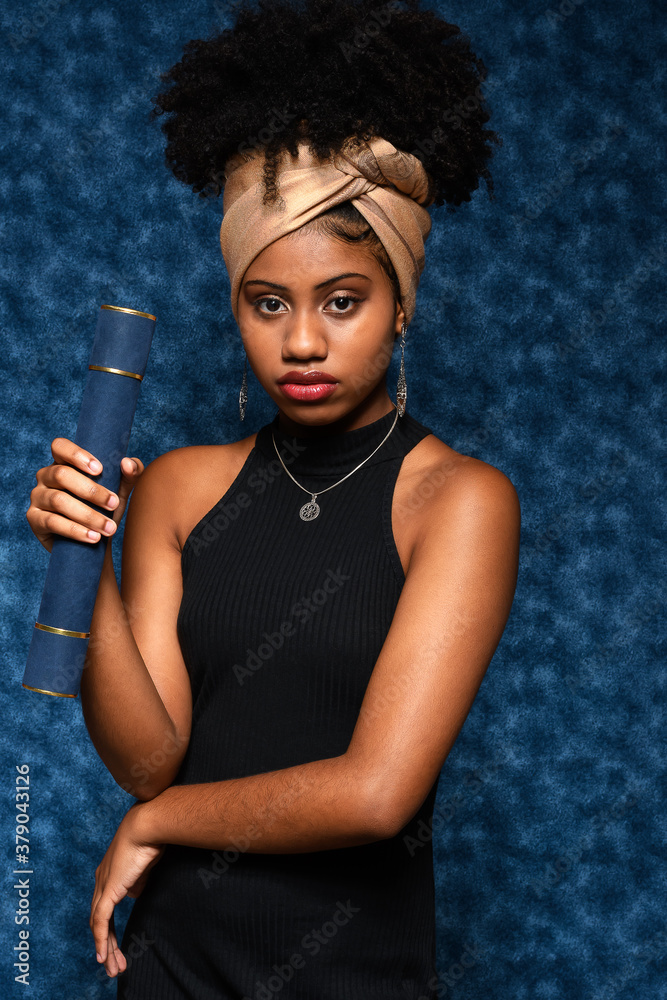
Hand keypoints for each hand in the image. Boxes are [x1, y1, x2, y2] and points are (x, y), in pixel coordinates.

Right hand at [26, 436, 143, 551]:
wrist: (94, 543)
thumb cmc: (105, 509)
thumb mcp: (120, 491)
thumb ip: (131, 474)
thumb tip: (127, 463)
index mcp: (63, 463)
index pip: (60, 447)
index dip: (77, 454)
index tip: (100, 469)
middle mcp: (46, 476)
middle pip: (62, 474)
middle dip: (91, 491)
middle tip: (114, 504)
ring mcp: (37, 497)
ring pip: (58, 501)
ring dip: (88, 515)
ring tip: (109, 528)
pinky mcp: (34, 520)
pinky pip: (52, 522)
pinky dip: (76, 530)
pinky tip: (94, 537)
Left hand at [89, 801, 164, 977]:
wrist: (148, 825)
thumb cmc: (151, 838)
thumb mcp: (145, 866)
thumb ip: (137, 882)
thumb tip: (135, 893)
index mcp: (108, 874)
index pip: (104, 909)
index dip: (109, 930)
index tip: (117, 948)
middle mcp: (101, 880)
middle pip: (99, 921)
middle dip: (108, 945)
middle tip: (115, 965)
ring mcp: (103, 885)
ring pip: (98, 925)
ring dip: (106, 949)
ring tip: (113, 969)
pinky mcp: (109, 890)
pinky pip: (101, 921)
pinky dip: (101, 940)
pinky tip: (104, 956)